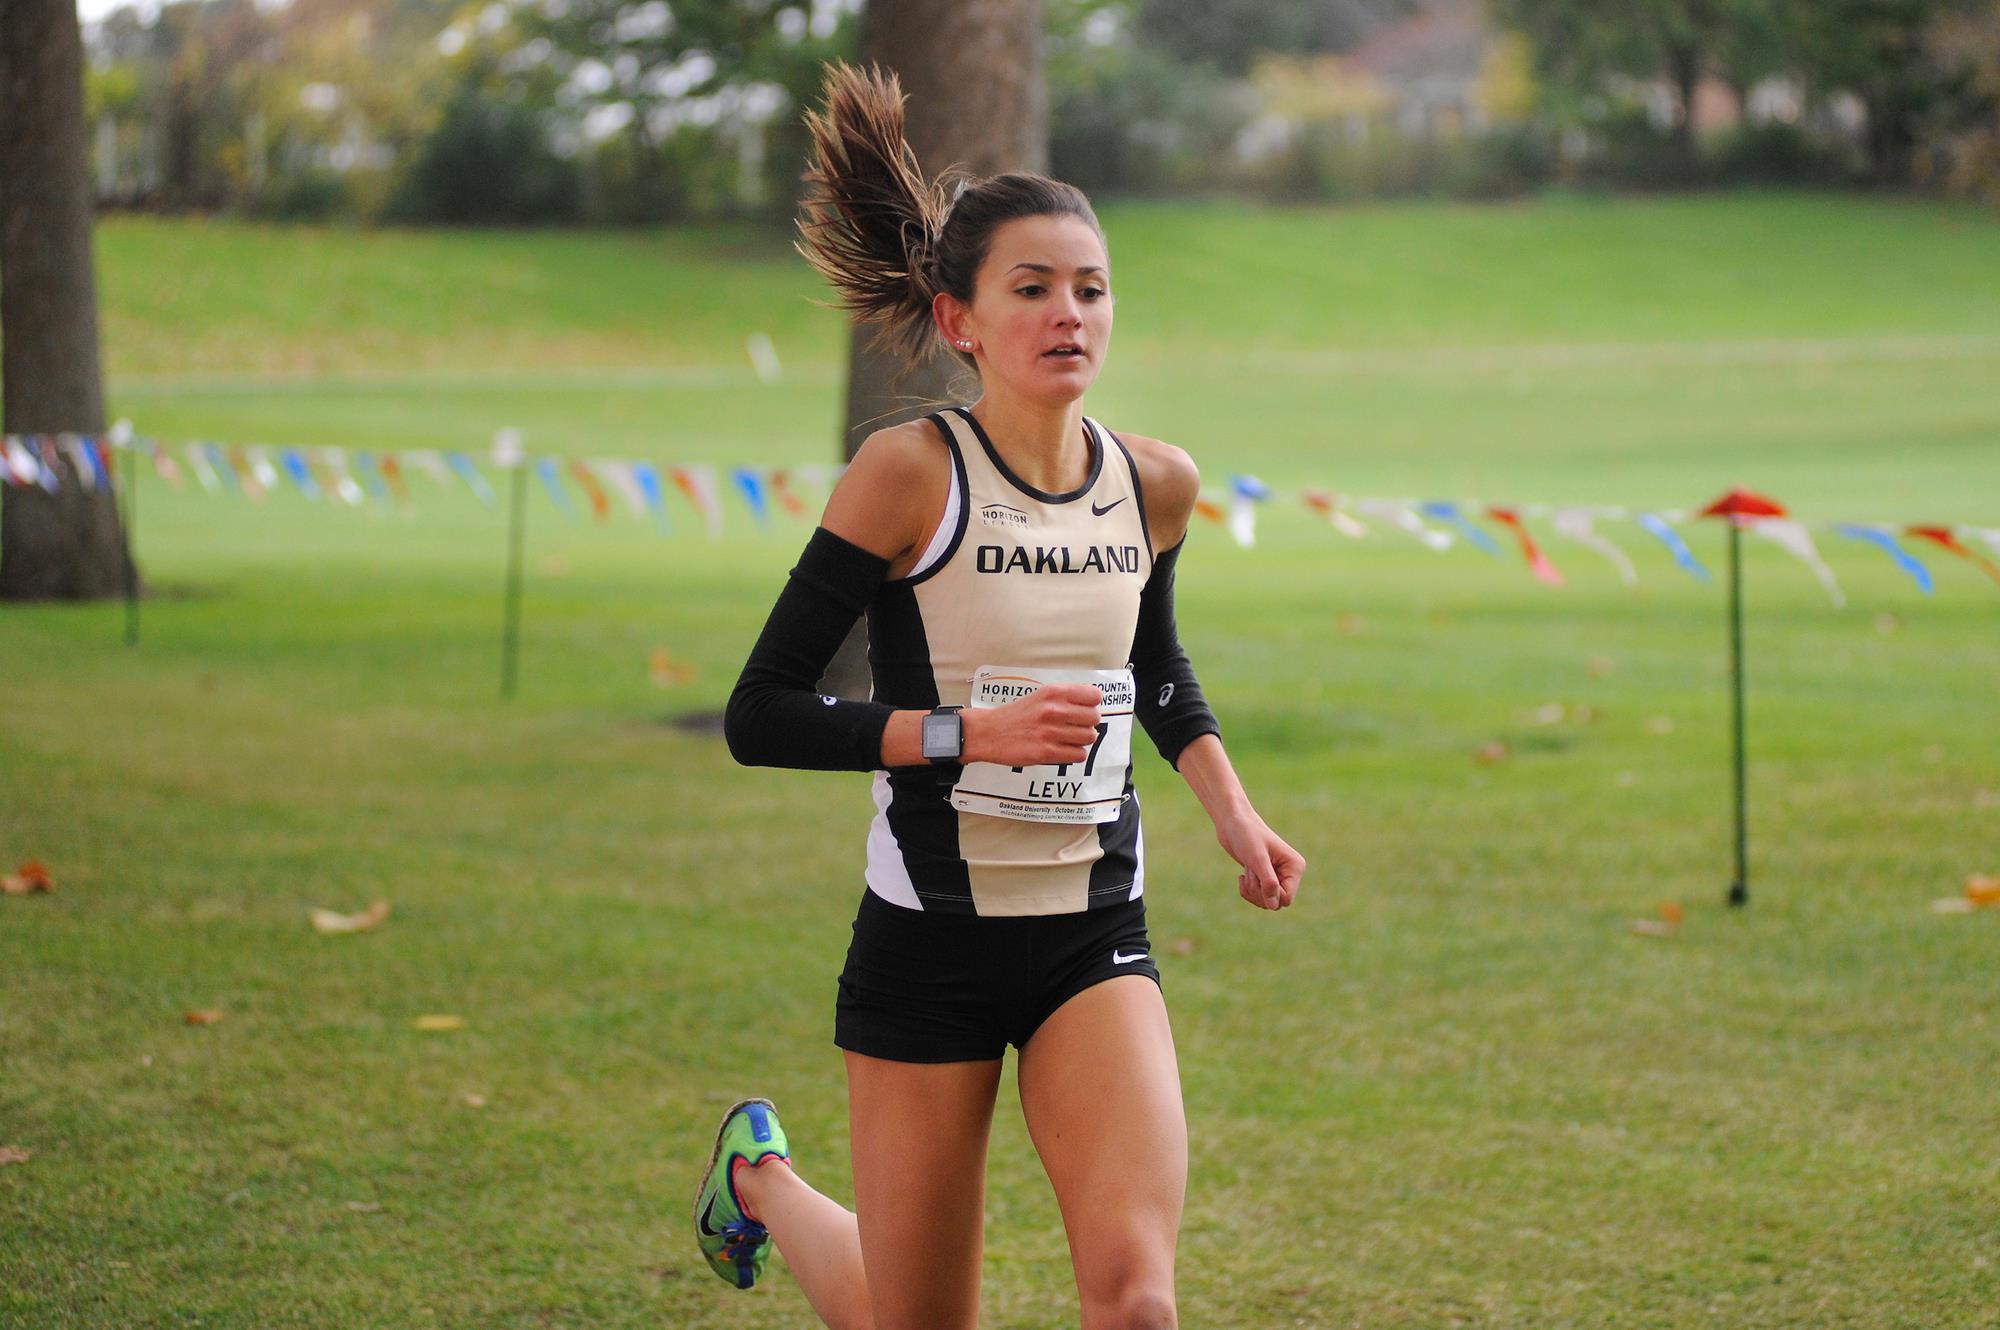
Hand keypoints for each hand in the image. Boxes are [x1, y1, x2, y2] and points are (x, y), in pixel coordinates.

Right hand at [962, 683, 1101, 767]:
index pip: (1094, 696)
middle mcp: (1054, 710)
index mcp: (1054, 692)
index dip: (1092, 705)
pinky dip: (1074, 754)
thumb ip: (1065, 698)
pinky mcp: (1046, 752)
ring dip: (1081, 740)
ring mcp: (1051, 732)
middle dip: (1088, 724)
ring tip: (1067, 739)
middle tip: (1075, 727)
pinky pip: (1079, 755)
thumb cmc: (1016, 715)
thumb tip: (1092, 706)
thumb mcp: (1040, 695)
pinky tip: (1062, 749)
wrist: (989, 732)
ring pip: (1089, 737)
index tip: (1085, 710)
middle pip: (1094, 718)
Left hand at [1216, 808, 1304, 910]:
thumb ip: (1268, 882)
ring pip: (1267, 902)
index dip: (1270, 894)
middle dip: (1259, 892)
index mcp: (1295, 867)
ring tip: (1247, 871)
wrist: (1232, 823)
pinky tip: (1242, 876)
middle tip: (1249, 874)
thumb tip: (1273, 906)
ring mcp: (1277, 876)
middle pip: (1277, 903)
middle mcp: (1289, 873)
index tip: (1258, 878)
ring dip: (1252, 890)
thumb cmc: (1247, 835)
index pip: (1287, 898)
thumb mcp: (1257, 859)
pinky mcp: (1264, 878)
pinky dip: (1247, 890)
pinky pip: (1258, 897)